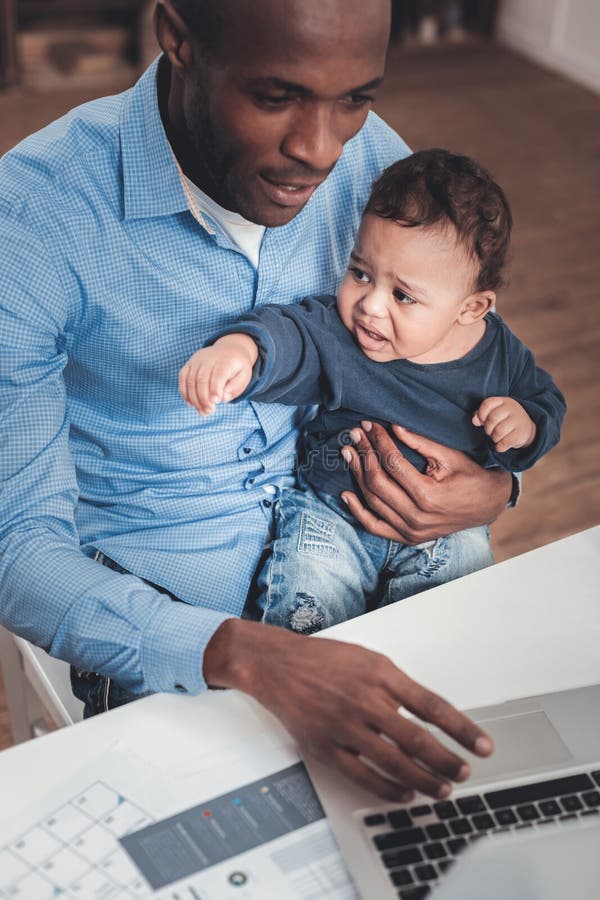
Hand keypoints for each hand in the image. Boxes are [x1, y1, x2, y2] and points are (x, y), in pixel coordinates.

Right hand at [179, 334, 257, 414]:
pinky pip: (182, 378)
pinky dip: (184, 392)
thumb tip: (223, 398)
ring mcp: (197, 360)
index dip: (215, 388)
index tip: (216, 402)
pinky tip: (191, 404)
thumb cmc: (237, 367)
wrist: (229, 349)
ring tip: (202, 411)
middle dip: (204, 398)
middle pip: (202, 379)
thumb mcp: (244, 376)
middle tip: (209, 411)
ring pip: (191, 380)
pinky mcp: (189, 363)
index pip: (218, 374)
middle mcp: (209, 357)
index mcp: (225, 360)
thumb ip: (235, 388)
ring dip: (195, 399)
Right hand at [204, 619, 493, 801]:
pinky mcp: (327, 746)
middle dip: (447, 761)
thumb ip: (397, 686)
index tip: (483, 746)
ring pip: (395, 762)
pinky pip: (363, 776)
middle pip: (417, 739)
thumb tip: (428, 716)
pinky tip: (404, 794)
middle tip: (464, 773)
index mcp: (381, 674)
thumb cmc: (323, 660)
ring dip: (424, 780)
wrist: (277, 664)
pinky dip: (388, 789)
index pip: (433, 706)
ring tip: (442, 789)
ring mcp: (345, 725)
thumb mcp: (369, 659)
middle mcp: (365, 699)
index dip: (462, 729)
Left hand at [340, 421, 511, 543]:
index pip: (392, 463)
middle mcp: (416, 517)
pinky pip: (375, 527)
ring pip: (373, 502)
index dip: (378, 441)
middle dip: (364, 454)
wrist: (488, 505)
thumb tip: (392, 426)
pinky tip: (346, 494)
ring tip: (348, 453)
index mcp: (428, 495)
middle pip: (377, 482)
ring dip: (357, 475)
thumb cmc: (471, 476)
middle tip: (355, 434)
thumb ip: (420, 442)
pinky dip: (358, 511)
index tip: (370, 425)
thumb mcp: (450, 456)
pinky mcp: (408, 538)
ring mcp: (411, 531)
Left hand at [472, 397, 535, 451]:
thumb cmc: (505, 419)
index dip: (481, 414)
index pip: (487, 404)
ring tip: (497, 438)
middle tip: (490, 432)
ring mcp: (518, 420)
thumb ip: (481, 415)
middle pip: (492, 419)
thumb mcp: (494, 412)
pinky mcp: (521, 434)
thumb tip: (475, 420)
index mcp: (503, 401)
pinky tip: (501, 445)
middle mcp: (511, 408)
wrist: (526, 428)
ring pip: (498, 432)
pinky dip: (499, 447)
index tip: (482, 421)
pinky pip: (505, 443)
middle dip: (488, 429)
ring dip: (494, 438)